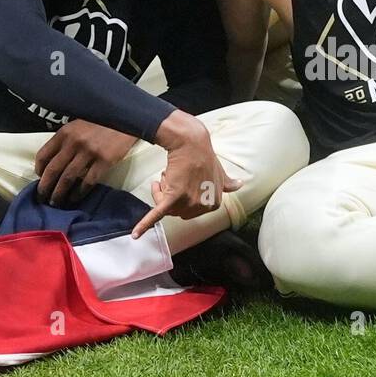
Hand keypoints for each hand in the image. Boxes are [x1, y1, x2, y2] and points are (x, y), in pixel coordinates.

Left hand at [35, 120, 139, 206]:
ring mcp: (89, 152)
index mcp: (65, 133)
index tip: (39, 178)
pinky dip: (79, 192)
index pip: (43, 154)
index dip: (38, 170)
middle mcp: (74, 143)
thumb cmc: (101, 122)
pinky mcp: (104, 161)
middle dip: (45, 187)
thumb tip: (53, 161)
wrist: (126, 120)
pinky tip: (75, 198)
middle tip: (42, 197)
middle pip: (53, 170)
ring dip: (59, 193)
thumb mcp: (78, 125)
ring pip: (68, 178)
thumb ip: (66, 140)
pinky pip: (88, 181)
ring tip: (56, 202)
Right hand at [131, 111, 242, 238]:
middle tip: (172, 177)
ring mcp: (188, 201)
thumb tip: (240, 185)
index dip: (183, 198)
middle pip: (176, 211)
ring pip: (165, 207)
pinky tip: (135, 234)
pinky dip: (145, 224)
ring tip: (166, 175)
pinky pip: (156, 213)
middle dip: (171, 195)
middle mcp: (202, 206)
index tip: (182, 183)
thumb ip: (227, 183)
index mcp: (214, 204)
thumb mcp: (220, 172)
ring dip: (160, 192)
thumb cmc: (204, 156)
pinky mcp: (173, 196)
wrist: (191, 142)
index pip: (190, 212)